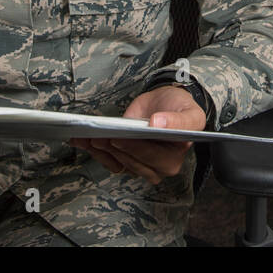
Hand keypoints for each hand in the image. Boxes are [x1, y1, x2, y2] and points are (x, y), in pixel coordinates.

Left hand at [69, 85, 205, 184]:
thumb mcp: (189, 112)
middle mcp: (159, 167)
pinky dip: (96, 152)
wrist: (167, 105)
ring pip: (119, 164)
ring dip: (100, 151)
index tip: (118, 137)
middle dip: (113, 148)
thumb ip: (179, 121)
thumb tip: (158, 124)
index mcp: (175, 157)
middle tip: (97, 136)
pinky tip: (83, 141)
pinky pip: (110, 162)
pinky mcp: (128, 162)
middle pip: (132, 162)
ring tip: (86, 136)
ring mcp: (142, 167)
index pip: (152, 156)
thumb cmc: (179, 109)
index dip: (135, 148)